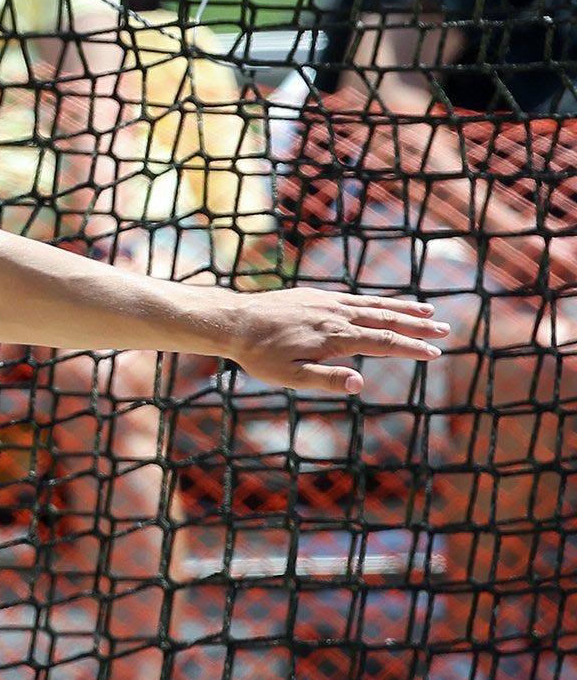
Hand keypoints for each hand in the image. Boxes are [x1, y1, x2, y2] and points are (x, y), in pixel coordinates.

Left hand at [225, 289, 447, 394]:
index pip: (383, 342)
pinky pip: (355, 297)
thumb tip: (360, 384)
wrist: (234, 321)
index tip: (434, 353)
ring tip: (428, 311)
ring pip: (373, 304)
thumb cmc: (259, 355)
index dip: (411, 348)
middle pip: (386, 319)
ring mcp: (328, 302)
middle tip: (445, 330)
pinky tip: (386, 304)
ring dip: (403, 308)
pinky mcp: (317, 295)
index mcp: (335, 337)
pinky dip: (376, 300)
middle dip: (417, 326)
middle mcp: (336, 315)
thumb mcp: (289, 375)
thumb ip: (325, 379)